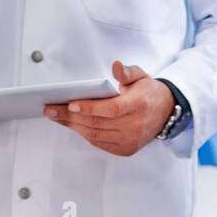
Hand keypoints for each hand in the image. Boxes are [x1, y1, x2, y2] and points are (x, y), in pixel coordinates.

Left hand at [43, 60, 175, 156]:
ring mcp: (130, 140)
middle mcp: (135, 126)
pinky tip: (72, 125)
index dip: (89, 108)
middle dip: (70, 117)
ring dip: (73, 126)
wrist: (165, 112)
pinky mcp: (126, 149)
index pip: (111, 109)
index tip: (70, 104)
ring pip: (95, 134)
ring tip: (56, 117)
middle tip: (51, 110)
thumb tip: (116, 67)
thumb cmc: (148, 93)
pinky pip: (99, 142)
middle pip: (97, 123)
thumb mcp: (141, 76)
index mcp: (139, 105)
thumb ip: (127, 71)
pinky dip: (83, 133)